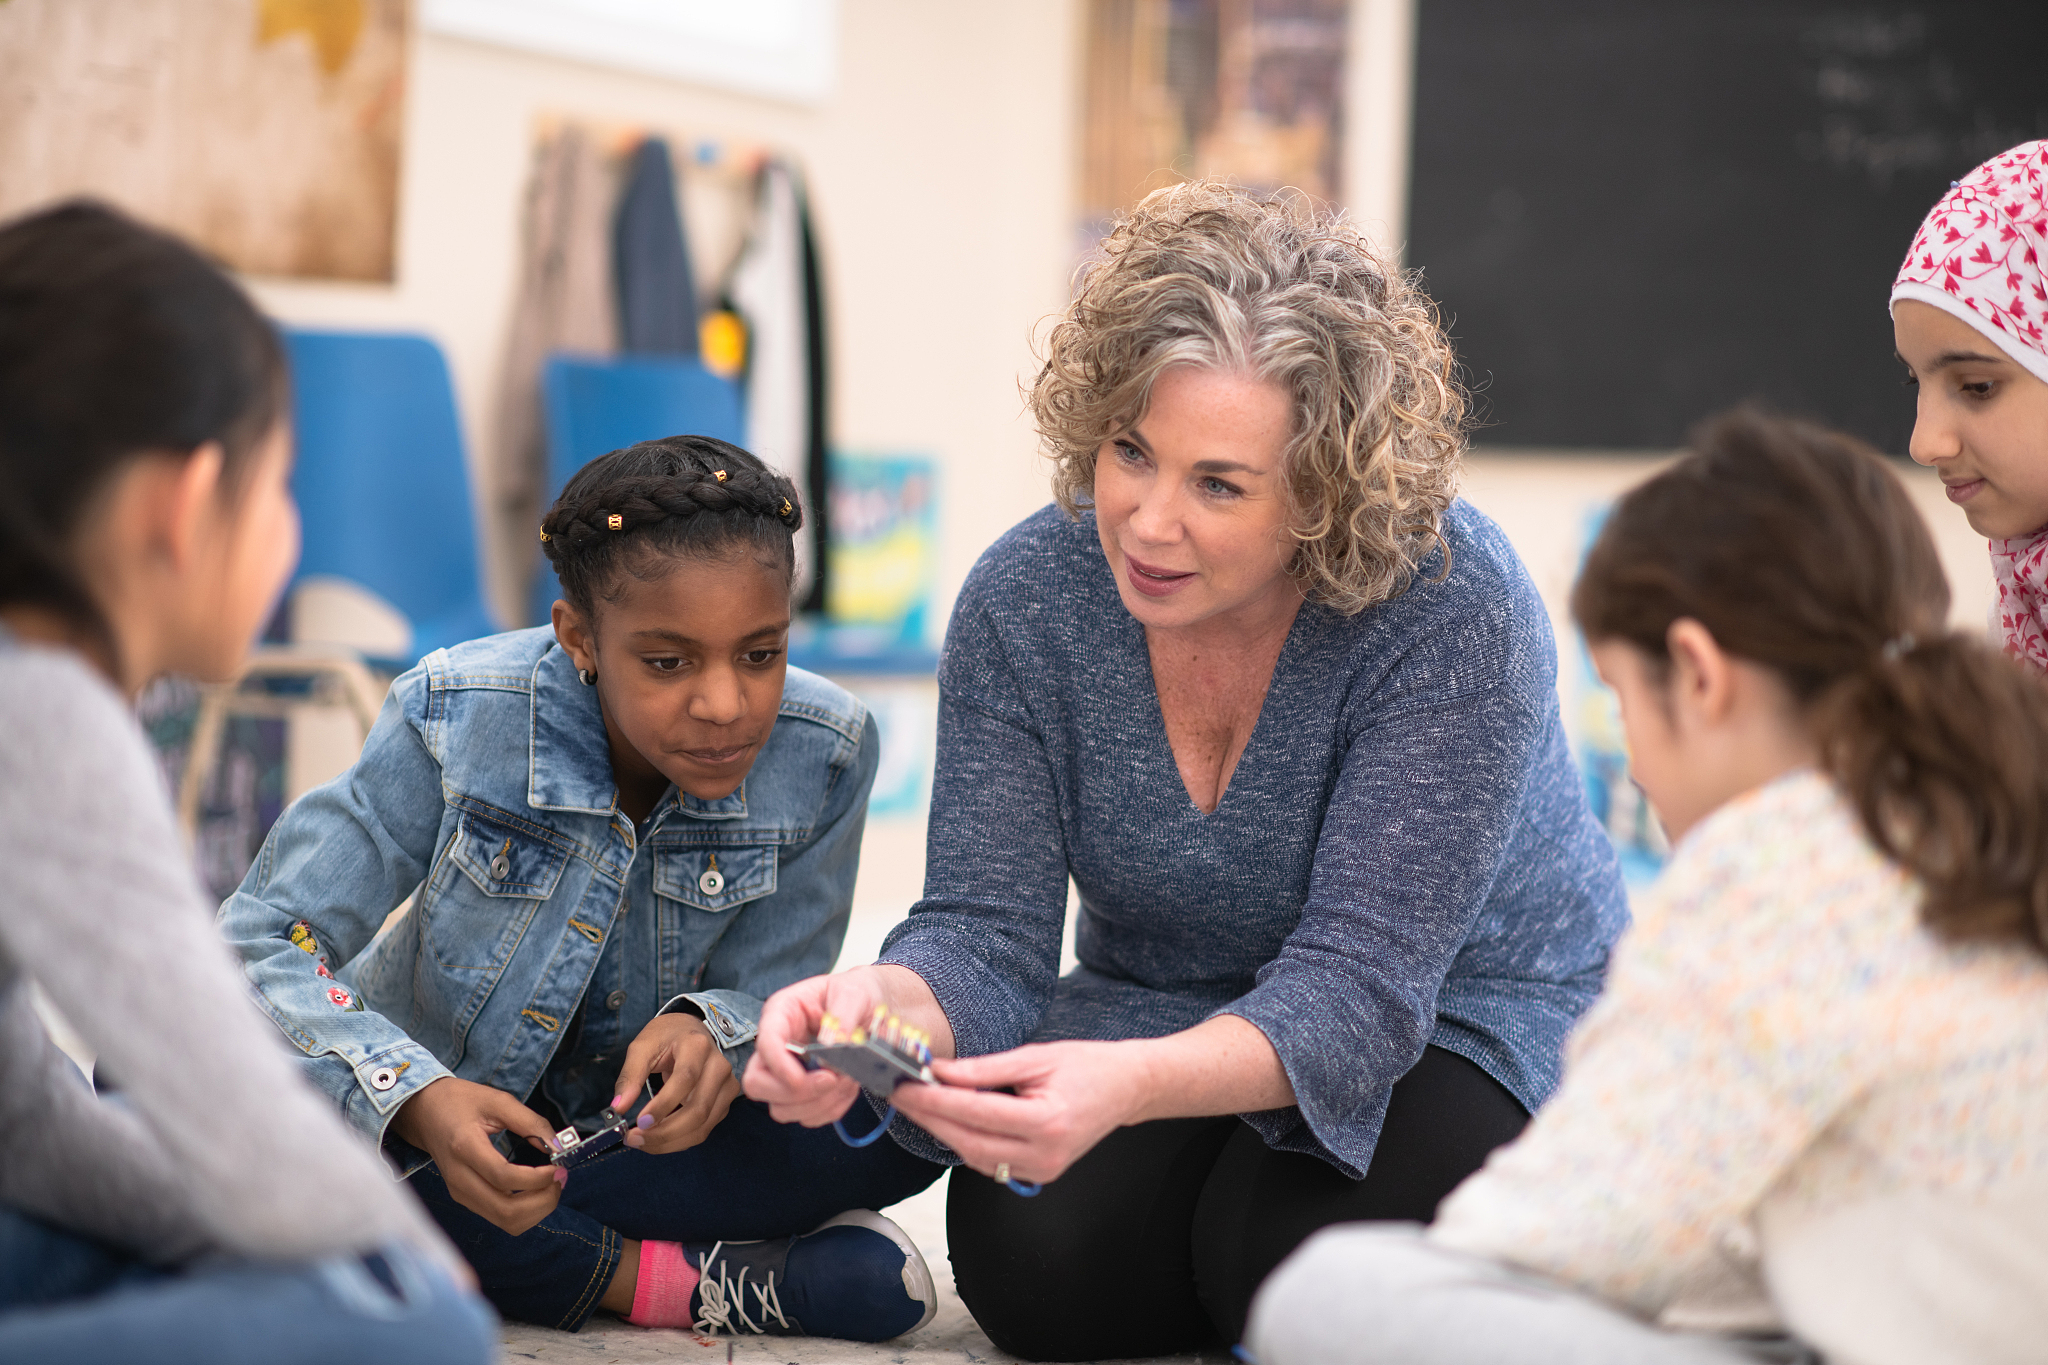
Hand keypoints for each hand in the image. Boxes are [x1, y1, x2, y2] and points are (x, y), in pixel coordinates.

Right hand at [391, 1076, 561, 1235]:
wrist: (424, 1112)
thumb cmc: (461, 1102)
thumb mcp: (498, 1100)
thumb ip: (530, 1122)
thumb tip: (559, 1146)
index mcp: (465, 1148)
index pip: (505, 1178)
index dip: (538, 1178)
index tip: (558, 1166)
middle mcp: (459, 1178)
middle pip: (506, 1211)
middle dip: (543, 1201)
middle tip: (559, 1178)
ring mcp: (459, 1192)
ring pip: (505, 1221)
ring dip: (536, 1210)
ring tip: (550, 1185)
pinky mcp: (464, 1198)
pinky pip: (499, 1217)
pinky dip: (524, 1211)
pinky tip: (535, 1189)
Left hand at [610, 1013, 739, 1154]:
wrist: (691, 1030)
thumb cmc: (666, 1037)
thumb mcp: (642, 1047)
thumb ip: (630, 1076)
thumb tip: (618, 1108)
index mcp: (698, 1046)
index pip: (685, 1080)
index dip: (663, 1105)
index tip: (640, 1122)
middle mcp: (719, 1067)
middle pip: (698, 1109)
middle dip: (664, 1132)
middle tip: (634, 1139)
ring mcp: (726, 1086)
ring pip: (702, 1126)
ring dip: (670, 1142)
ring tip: (642, 1142)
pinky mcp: (725, 1102)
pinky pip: (704, 1130)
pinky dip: (679, 1140)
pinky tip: (658, 1138)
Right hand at [743, 965, 950, 1126]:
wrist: (873, 1006)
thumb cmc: (857, 993)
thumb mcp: (855, 993)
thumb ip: (843, 1016)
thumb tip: (831, 1045)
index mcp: (781, 1013)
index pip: (765, 1044)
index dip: (783, 1067)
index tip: (820, 1075)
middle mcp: (776, 1045)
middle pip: (757, 1084)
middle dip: (797, 1092)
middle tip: (834, 1079)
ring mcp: (785, 1072)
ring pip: (781, 1108)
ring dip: (819, 1103)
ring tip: (848, 1080)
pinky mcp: (801, 1091)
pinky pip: (807, 1116)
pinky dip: (830, 1109)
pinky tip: (848, 1088)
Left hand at [892, 1016, 1295, 1184]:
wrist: (1127, 1088)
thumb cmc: (1089, 1066)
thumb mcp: (1035, 1057)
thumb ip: (984, 1069)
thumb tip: (939, 1071)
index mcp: (1046, 1121)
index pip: (975, 1113)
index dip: (934, 1100)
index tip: (905, 1086)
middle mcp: (1045, 1154)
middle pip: (969, 1142)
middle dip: (930, 1118)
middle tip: (900, 1095)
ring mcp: (1044, 1171)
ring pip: (975, 1158)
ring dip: (943, 1131)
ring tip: (918, 1104)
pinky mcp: (1040, 1175)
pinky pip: (991, 1163)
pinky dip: (966, 1142)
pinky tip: (949, 1120)